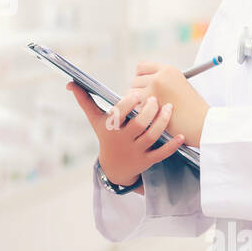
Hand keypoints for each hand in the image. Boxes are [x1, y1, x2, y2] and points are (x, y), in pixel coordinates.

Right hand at [66, 82, 188, 187]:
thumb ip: (85, 100)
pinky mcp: (147, 161)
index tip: (136, 93)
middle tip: (156, 98)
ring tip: (169, 107)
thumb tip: (70, 83)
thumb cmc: (106, 136)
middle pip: (139, 125)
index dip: (128, 103)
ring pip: (152, 136)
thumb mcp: (95, 120)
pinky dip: (172, 145)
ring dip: (163, 122)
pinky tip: (181, 135)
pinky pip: (162, 153)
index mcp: (110, 129)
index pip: (119, 114)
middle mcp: (123, 141)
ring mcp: (136, 152)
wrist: (114, 167)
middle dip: (149, 110)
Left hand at [128, 61, 209, 146]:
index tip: (143, 85)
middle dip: (138, 91)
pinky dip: (139, 112)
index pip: (142, 67)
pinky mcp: (149, 103)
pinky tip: (151, 116)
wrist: (201, 123)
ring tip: (150, 110)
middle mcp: (160, 76)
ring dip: (137, 103)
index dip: (140, 77)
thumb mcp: (179, 86)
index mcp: (168, 70)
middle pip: (135, 80)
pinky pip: (134, 106)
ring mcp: (154, 89)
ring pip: (132, 93)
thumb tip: (139, 80)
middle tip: (147, 101)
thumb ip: (161, 81)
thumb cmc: (192, 108)